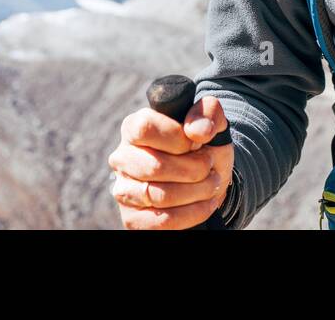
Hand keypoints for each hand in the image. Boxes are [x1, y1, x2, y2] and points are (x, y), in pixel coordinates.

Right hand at [108, 95, 232, 228]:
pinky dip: (191, 214)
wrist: (207, 177)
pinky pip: (160, 222)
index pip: (145, 128)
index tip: (197, 142)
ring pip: (158, 196)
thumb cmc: (203, 145)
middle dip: (193, 169)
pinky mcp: (132, 218)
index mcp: (134, 127)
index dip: (177, 137)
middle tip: (210, 166)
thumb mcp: (211, 122)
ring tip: (212, 183)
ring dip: (196, 192)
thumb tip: (197, 130)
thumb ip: (208, 113)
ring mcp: (123, 189)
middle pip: (153, 167)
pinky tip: (206, 204)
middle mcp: (122, 158)